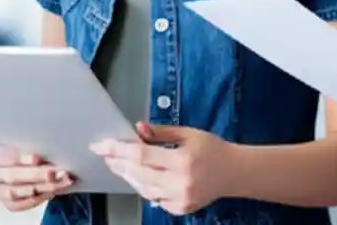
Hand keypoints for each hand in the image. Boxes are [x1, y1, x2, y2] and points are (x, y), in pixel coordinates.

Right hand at [0, 146, 74, 210]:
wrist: (17, 166)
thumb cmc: (22, 152)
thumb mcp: (23, 145)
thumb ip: (31, 147)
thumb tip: (49, 148)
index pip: (6, 157)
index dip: (22, 158)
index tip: (38, 158)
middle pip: (14, 176)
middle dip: (37, 175)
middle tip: (56, 172)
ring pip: (18, 192)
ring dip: (43, 187)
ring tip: (61, 182)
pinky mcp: (8, 204)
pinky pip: (23, 204)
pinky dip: (39, 199)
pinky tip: (53, 191)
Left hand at [91, 122, 232, 215]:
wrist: (235, 173)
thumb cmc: (213, 149)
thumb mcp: (188, 134)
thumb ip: (161, 133)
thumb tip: (137, 129)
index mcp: (182, 160)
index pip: (141, 155)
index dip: (118, 150)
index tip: (102, 146)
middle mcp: (180, 182)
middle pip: (138, 174)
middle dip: (119, 163)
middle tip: (106, 155)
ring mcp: (180, 198)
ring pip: (144, 189)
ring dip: (129, 177)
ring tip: (119, 165)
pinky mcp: (181, 209)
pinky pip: (155, 199)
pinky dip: (145, 188)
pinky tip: (140, 178)